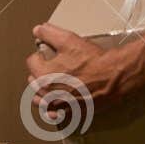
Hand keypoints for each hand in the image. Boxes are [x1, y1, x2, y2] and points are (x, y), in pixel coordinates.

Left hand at [25, 23, 139, 123]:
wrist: (113, 77)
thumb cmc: (92, 61)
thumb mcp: (68, 40)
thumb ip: (49, 33)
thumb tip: (37, 30)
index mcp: (42, 74)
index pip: (31, 61)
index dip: (41, 54)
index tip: (49, 53)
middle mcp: (47, 93)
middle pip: (33, 81)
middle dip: (40, 72)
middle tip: (52, 66)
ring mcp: (58, 104)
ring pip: (40, 99)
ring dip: (42, 91)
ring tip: (51, 83)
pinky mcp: (70, 111)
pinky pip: (53, 113)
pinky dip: (53, 108)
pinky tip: (57, 101)